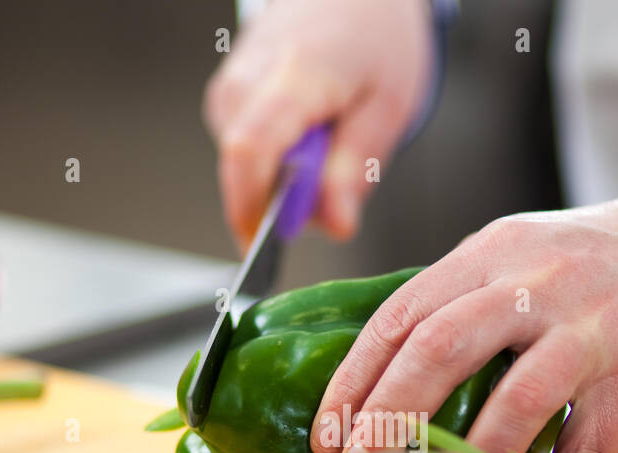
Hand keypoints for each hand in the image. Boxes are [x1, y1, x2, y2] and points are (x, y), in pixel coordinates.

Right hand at [204, 0, 431, 248]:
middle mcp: (246, 83)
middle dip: (284, 202)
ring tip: (330, 146)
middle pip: (244, 171)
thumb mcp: (388, 107)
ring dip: (287, 181)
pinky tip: (311, 137)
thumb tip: (334, 225)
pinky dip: (280, 163)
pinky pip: (249, 153)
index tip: (263, 248)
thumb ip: (355, 170)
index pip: (248, 153)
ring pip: (247, 167)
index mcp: (290, 79)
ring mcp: (231, 88)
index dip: (249, 210)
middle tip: (335, 185)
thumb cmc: (376, 38)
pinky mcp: (228, 98)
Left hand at [311, 193, 617, 452]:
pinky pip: (590, 437)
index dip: (353, 379)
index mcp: (491, 253)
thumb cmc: (606, 261)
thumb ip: (464, 301)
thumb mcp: (522, 255)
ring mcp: (590, 323)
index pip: (400, 314)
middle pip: (439, 346)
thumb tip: (391, 382)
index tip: (326, 434)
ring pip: (515, 394)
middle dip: (387, 415)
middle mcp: (535, 280)